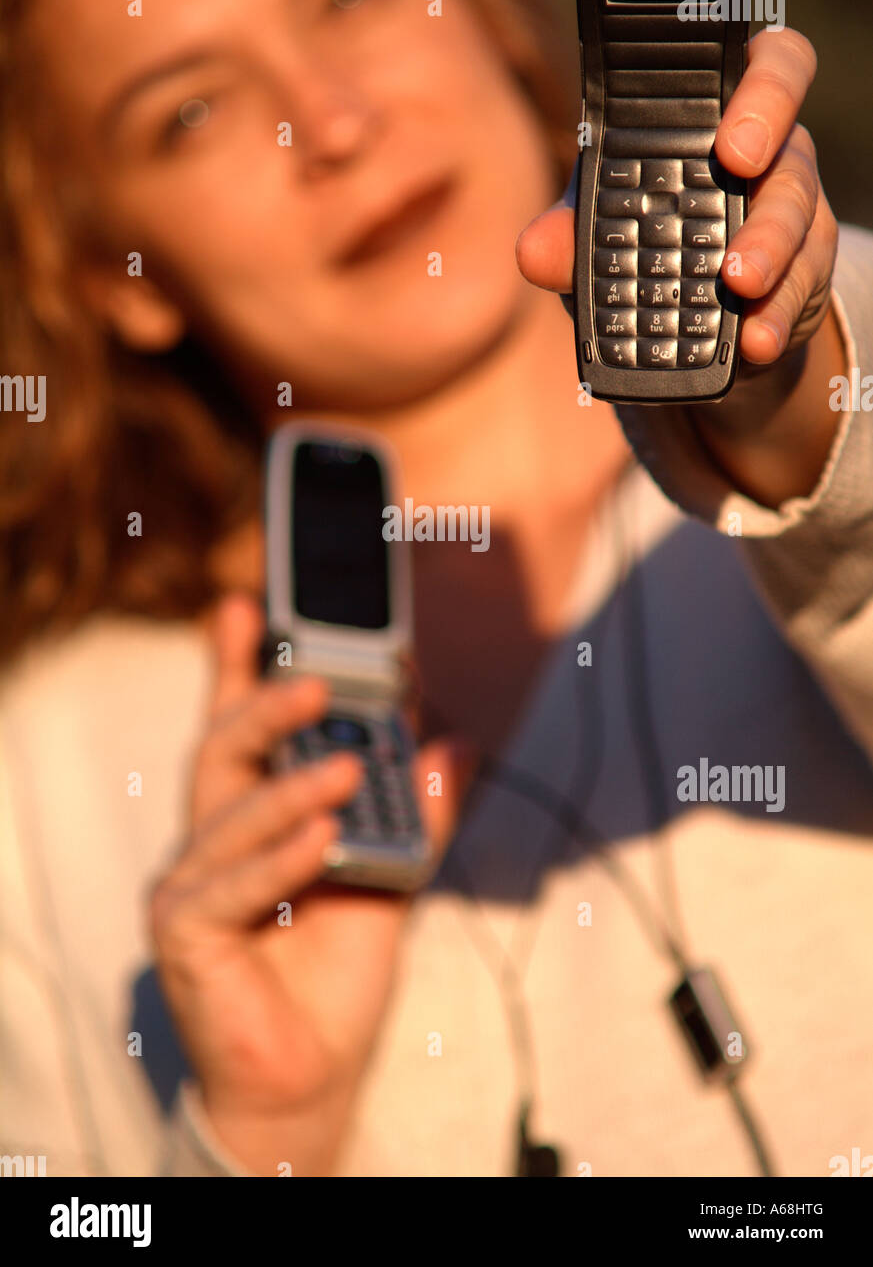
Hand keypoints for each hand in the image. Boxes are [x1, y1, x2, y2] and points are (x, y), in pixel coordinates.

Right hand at [148, 593, 470, 1173]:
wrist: (315, 1072)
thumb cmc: (339, 968)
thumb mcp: (393, 875)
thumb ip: (418, 811)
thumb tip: (453, 741)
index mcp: (254, 814)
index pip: (240, 725)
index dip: (235, 664)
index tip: (245, 603)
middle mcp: (213, 838)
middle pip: (224, 749)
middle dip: (263, 702)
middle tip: (314, 676)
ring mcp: (190, 884)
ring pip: (229, 813)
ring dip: (292, 787)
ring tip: (351, 768)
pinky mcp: (184, 933)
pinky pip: (230, 886)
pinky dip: (280, 858)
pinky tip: (324, 840)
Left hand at [517, 28, 845, 504]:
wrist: (688, 320)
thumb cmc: (642, 236)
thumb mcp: (601, 227)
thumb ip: (570, 231)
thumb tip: (534, 252)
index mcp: (724, 113)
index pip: (770, 65)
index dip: (763, 87)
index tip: (729, 138)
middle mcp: (774, 154)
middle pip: (793, 146)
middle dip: (766, 167)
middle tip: (738, 179)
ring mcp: (795, 215)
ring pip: (799, 219)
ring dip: (771, 249)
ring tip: (741, 283)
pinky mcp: (806, 275)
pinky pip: (803, 289)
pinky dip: (775, 315)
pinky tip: (756, 339)